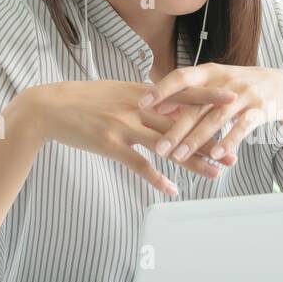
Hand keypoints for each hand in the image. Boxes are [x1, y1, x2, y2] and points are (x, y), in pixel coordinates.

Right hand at [25, 80, 238, 195]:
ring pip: (166, 145)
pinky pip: (138, 164)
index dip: (209, 98)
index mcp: (142, 92)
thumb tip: (170, 105)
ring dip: (192, 162)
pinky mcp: (109, 143)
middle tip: (233, 153)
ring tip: (213, 174)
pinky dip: (156, 178)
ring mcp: (123, 124)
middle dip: (210, 140)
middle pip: (181, 124)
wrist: (49, 107)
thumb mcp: (118, 92)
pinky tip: (172, 189)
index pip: (182, 94)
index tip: (233, 101)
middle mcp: (137, 106)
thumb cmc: (85, 100)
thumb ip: (145, 99)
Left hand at [137, 65, 282, 164]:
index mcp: (210, 72)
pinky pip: (242, 127)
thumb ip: (188, 94)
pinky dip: (229, 141)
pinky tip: (217, 155)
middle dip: (175, 128)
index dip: (161, 90)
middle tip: (157, 148)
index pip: (181, 78)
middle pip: (195, 106)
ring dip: (196, 140)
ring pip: (215, 119)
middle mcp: (225, 81)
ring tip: (179, 157)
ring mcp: (243, 95)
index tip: (140, 103)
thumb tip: (155, 106)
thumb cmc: (240, 86)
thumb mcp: (215, 83)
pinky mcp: (260, 110)